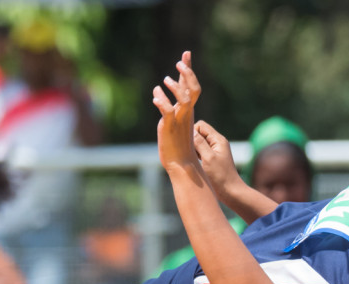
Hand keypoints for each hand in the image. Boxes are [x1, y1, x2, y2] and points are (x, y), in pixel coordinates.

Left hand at [153, 51, 200, 171]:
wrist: (181, 163)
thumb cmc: (177, 145)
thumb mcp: (173, 122)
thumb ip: (168, 108)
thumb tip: (158, 94)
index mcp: (188, 111)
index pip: (192, 86)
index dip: (189, 70)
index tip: (186, 54)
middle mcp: (186, 113)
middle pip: (193, 89)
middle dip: (187, 74)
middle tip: (179, 62)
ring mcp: (179, 120)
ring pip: (184, 99)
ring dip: (176, 88)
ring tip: (165, 80)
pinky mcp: (169, 127)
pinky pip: (167, 112)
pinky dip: (162, 102)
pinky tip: (155, 96)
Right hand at [192, 120, 240, 194]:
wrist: (231, 192)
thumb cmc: (221, 176)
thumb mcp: (209, 158)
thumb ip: (199, 143)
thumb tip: (189, 130)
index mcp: (218, 140)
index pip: (201, 125)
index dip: (191, 131)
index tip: (185, 142)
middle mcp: (216, 143)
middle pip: (199, 133)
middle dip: (190, 139)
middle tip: (186, 151)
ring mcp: (214, 152)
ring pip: (198, 143)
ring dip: (192, 148)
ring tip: (188, 157)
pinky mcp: (211, 160)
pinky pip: (200, 152)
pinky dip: (194, 155)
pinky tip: (191, 162)